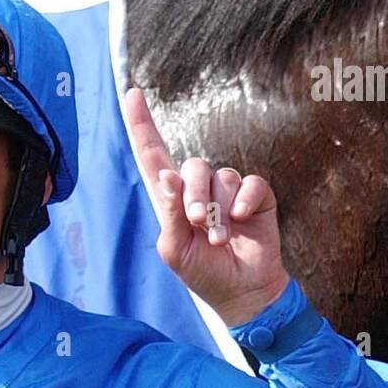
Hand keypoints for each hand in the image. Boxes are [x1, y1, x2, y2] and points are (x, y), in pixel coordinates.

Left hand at [124, 87, 290, 326]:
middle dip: (194, 195)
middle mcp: (199, 188)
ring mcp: (228, 191)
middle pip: (192, 166)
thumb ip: (168, 212)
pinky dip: (244, 201)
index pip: (152, 155)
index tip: (132, 95)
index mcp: (171, 198)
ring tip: (219, 239)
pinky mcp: (255, 196)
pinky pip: (249, 183)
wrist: (243, 292)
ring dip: (219, 210)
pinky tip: (241, 220)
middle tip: (198, 223)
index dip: (142, 124)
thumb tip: (167, 177)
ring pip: (221, 176)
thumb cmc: (202, 272)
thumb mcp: (174, 248)